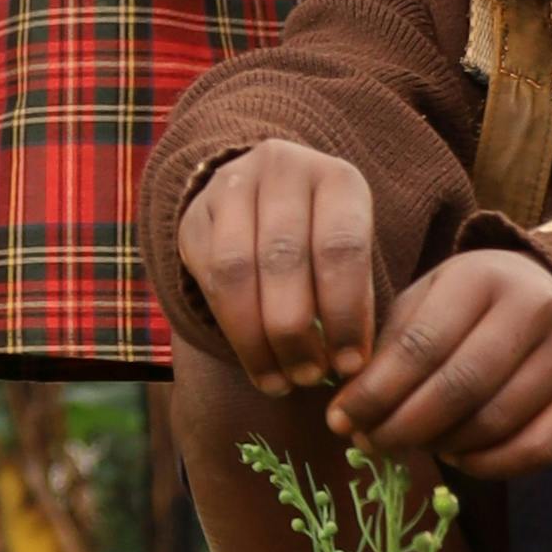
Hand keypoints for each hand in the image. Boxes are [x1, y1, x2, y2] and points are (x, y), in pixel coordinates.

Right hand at [175, 141, 382, 394]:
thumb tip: (352, 368)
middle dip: (296, 331)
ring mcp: (232, 187)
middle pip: (283, 258)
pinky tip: (257, 366)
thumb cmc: (325, 242)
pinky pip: (208, 279)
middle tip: (310, 377)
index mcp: (337, 179)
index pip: (340, 246)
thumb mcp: (356, 256)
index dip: (345, 312)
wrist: (267, 199)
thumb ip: (356, 301)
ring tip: (281, 381)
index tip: (351, 365)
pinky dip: (233, 331)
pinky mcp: (196, 215)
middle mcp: (282, 170)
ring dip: (258, 338)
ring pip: (236, 270)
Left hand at [328, 248, 551, 479]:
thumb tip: (350, 414)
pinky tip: (457, 456)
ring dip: (442, 445)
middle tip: (370, 444)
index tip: (340, 421)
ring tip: (410, 445)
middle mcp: (534, 310)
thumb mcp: (427, 301)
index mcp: (482, 277)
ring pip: (496, 421)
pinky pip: (538, 448)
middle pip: (459, 387)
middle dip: (403, 426)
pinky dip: (490, 464)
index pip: (421, 346)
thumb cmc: (469, 304)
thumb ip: (390, 349)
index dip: (376, 392)